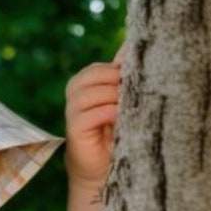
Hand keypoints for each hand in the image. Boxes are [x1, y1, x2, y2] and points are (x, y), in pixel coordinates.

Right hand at [64, 48, 122, 190]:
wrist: (103, 166)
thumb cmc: (117, 130)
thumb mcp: (124, 99)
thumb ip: (126, 75)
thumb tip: (134, 44)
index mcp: (84, 82)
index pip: (101, 67)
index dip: (120, 72)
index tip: (139, 82)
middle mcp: (75, 93)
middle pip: (95, 75)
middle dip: (118, 82)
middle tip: (134, 96)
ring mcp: (72, 110)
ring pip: (92, 93)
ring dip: (114, 98)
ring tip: (128, 109)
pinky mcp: (74, 128)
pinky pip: (91, 114)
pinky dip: (108, 113)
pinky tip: (119, 119)